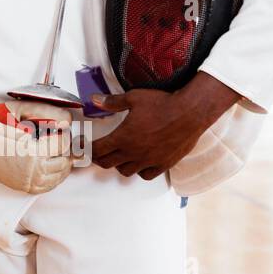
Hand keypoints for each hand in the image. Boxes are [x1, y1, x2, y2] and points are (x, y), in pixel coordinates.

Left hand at [90, 71, 240, 179]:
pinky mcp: (164, 164)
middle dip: (98, 157)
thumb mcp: (133, 98)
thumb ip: (112, 102)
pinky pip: (146, 175)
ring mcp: (149, 160)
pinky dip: (139, 171)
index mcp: (123, 137)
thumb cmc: (162, 104)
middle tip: (97, 150)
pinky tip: (139, 162)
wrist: (190, 112)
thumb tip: (94, 100)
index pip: (97, 150)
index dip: (86, 148)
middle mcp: (134, 152)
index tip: (82, 145)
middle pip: (107, 163)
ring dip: (118, 164)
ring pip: (125, 171)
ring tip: (118, 155)